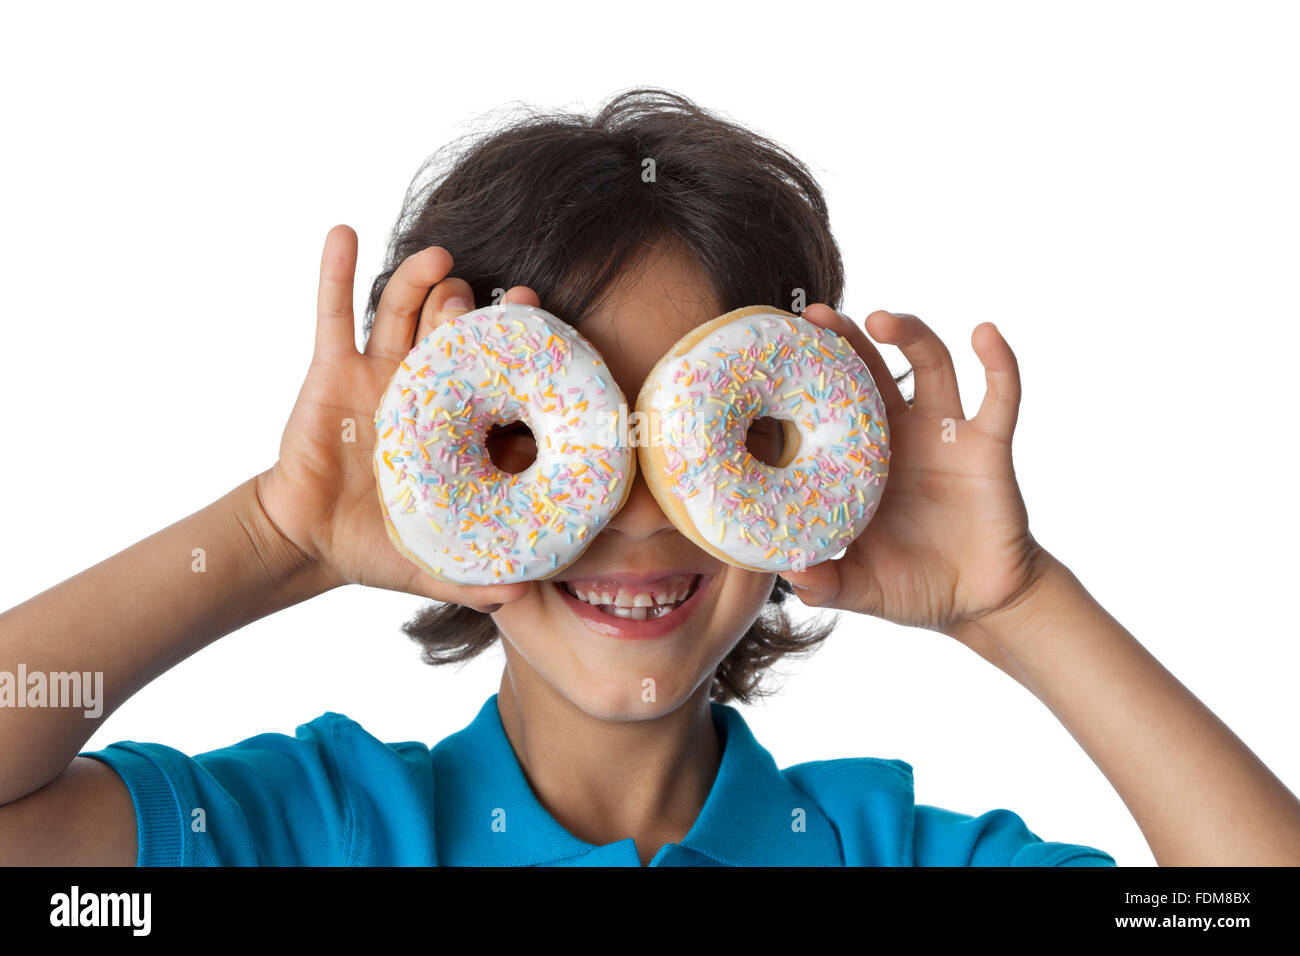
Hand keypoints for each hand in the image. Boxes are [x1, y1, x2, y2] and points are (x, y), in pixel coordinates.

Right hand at [255, 225, 535, 610]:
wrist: (308, 539)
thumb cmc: (378, 545)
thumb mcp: (430, 565)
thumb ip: (473, 579)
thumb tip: (521, 597)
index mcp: (457, 429)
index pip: (495, 383)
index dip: (518, 357)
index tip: (543, 330)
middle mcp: (425, 389)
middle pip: (453, 336)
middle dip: (472, 314)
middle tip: (493, 297)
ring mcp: (379, 372)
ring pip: (402, 314)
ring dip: (419, 282)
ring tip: (439, 259)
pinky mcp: (332, 368)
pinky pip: (334, 313)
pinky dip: (337, 273)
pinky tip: (344, 233)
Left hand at [779, 306, 1050, 636]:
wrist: (980, 603)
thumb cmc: (913, 587)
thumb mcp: (860, 589)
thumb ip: (825, 584)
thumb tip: (788, 573)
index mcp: (859, 459)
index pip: (827, 405)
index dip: (804, 378)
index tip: (775, 352)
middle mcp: (898, 434)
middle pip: (872, 368)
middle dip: (846, 338)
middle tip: (817, 315)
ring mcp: (945, 433)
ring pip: (929, 364)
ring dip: (910, 334)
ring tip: (881, 319)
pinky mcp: (988, 445)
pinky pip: (1000, 395)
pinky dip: (998, 362)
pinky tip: (985, 333)